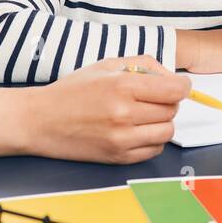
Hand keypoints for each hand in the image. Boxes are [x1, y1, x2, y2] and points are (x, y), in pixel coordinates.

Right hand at [29, 55, 189, 163]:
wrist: (40, 121)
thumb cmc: (72, 90)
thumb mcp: (106, 65)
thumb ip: (143, 65)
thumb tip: (171, 75)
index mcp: (122, 86)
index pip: (175, 90)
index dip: (182, 86)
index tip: (178, 85)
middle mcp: (124, 114)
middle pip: (172, 110)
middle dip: (168, 102)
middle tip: (152, 98)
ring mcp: (122, 139)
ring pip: (167, 131)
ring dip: (161, 122)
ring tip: (143, 114)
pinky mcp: (118, 157)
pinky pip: (154, 150)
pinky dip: (151, 139)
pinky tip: (136, 129)